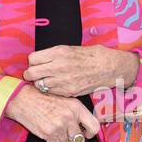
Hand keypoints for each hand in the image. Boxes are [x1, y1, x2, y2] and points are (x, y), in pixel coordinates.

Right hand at [5, 86, 99, 141]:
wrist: (24, 100)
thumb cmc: (44, 99)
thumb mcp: (65, 100)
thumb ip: (77, 113)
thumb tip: (85, 127)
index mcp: (76, 107)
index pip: (94, 126)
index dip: (91, 133)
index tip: (86, 133)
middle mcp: (70, 117)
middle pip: (80, 139)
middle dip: (74, 140)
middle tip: (68, 135)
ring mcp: (59, 126)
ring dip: (62, 139)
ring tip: (54, 128)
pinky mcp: (49, 134)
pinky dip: (53, 140)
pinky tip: (48, 129)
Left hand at [22, 44, 138, 97]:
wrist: (109, 67)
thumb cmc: (91, 56)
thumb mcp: (70, 49)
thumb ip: (53, 55)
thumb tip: (39, 60)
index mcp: (58, 52)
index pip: (32, 59)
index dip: (33, 62)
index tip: (36, 63)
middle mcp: (58, 66)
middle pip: (32, 73)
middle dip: (32, 74)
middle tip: (36, 74)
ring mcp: (63, 80)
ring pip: (40, 85)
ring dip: (41, 83)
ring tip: (49, 80)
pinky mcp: (68, 91)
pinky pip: (51, 92)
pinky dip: (51, 90)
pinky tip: (58, 85)